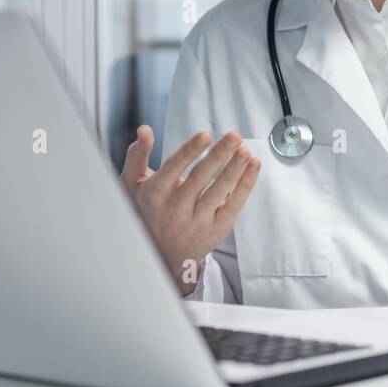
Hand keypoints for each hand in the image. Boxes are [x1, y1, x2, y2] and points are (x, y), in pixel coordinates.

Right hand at [121, 125, 259, 295]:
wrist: (161, 256)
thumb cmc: (149, 212)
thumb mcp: (134, 186)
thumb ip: (138, 156)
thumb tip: (145, 130)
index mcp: (156, 193)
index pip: (174, 168)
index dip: (190, 151)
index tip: (205, 135)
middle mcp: (176, 207)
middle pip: (201, 177)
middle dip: (219, 155)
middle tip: (234, 136)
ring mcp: (198, 220)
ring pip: (219, 191)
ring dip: (235, 169)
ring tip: (245, 151)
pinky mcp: (217, 228)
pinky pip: (234, 204)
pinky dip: (245, 184)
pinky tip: (253, 166)